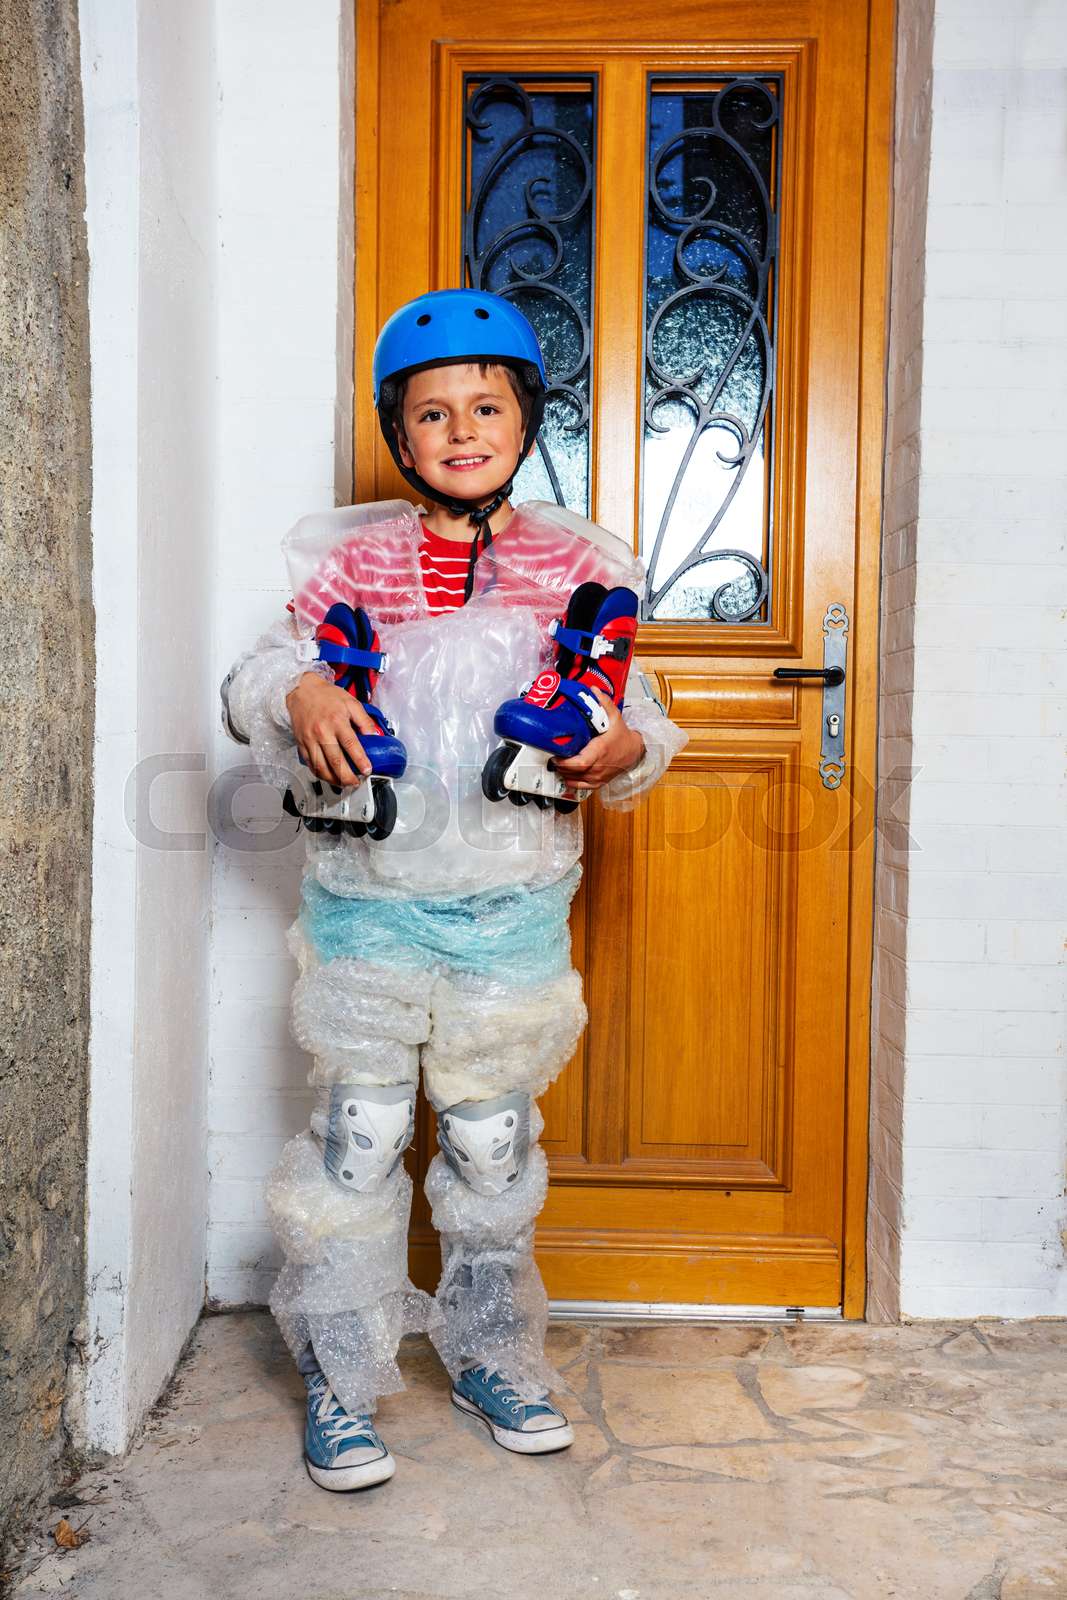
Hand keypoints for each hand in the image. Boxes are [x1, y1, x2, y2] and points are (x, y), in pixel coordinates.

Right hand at [285, 673, 378, 787]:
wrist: (301, 690)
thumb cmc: (326, 696)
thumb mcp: (351, 703)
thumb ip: (364, 720)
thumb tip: (374, 736)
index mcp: (337, 721)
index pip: (351, 745)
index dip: (360, 760)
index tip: (367, 770)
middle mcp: (322, 732)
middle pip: (335, 761)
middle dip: (347, 776)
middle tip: (356, 782)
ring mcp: (310, 740)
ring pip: (321, 767)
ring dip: (333, 780)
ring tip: (344, 783)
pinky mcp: (302, 745)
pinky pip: (311, 765)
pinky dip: (320, 774)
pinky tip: (329, 777)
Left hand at [550, 690, 644, 794]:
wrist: (634, 752)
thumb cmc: (622, 736)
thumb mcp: (615, 717)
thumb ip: (604, 703)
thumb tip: (593, 690)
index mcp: (600, 751)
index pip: (579, 763)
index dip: (564, 762)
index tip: (555, 755)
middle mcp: (598, 767)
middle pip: (572, 772)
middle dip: (559, 765)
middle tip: (552, 755)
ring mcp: (598, 777)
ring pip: (574, 780)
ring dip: (563, 772)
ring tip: (557, 762)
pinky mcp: (598, 783)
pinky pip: (579, 786)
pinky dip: (570, 781)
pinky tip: (565, 773)